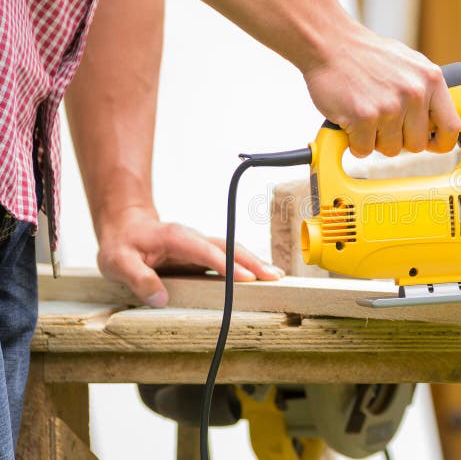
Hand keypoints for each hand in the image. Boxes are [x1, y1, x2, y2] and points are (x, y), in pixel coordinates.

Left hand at [96, 207, 283, 307]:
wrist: (125, 228)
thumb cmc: (121, 245)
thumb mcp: (118, 263)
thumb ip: (138, 279)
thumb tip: (161, 299)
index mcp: (175, 238)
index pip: (205, 251)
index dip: (226, 264)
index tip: (245, 278)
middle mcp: (193, 239)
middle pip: (228, 247)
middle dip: (252, 261)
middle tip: (274, 276)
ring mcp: (200, 246)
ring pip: (232, 251)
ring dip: (254, 263)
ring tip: (276, 276)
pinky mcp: (203, 256)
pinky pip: (228, 259)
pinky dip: (246, 266)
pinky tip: (261, 276)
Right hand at [303, 25, 460, 157]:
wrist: (330, 43)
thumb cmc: (366, 56)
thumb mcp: (409, 65)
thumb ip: (426, 91)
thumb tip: (437, 123)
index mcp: (431, 79)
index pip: (451, 126)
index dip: (440, 142)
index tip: (430, 144)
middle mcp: (414, 92)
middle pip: (417, 145)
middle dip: (399, 139)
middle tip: (383, 121)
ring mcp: (389, 106)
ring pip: (391, 150)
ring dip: (375, 140)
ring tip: (366, 114)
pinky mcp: (364, 117)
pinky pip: (364, 150)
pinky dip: (354, 141)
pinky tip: (351, 119)